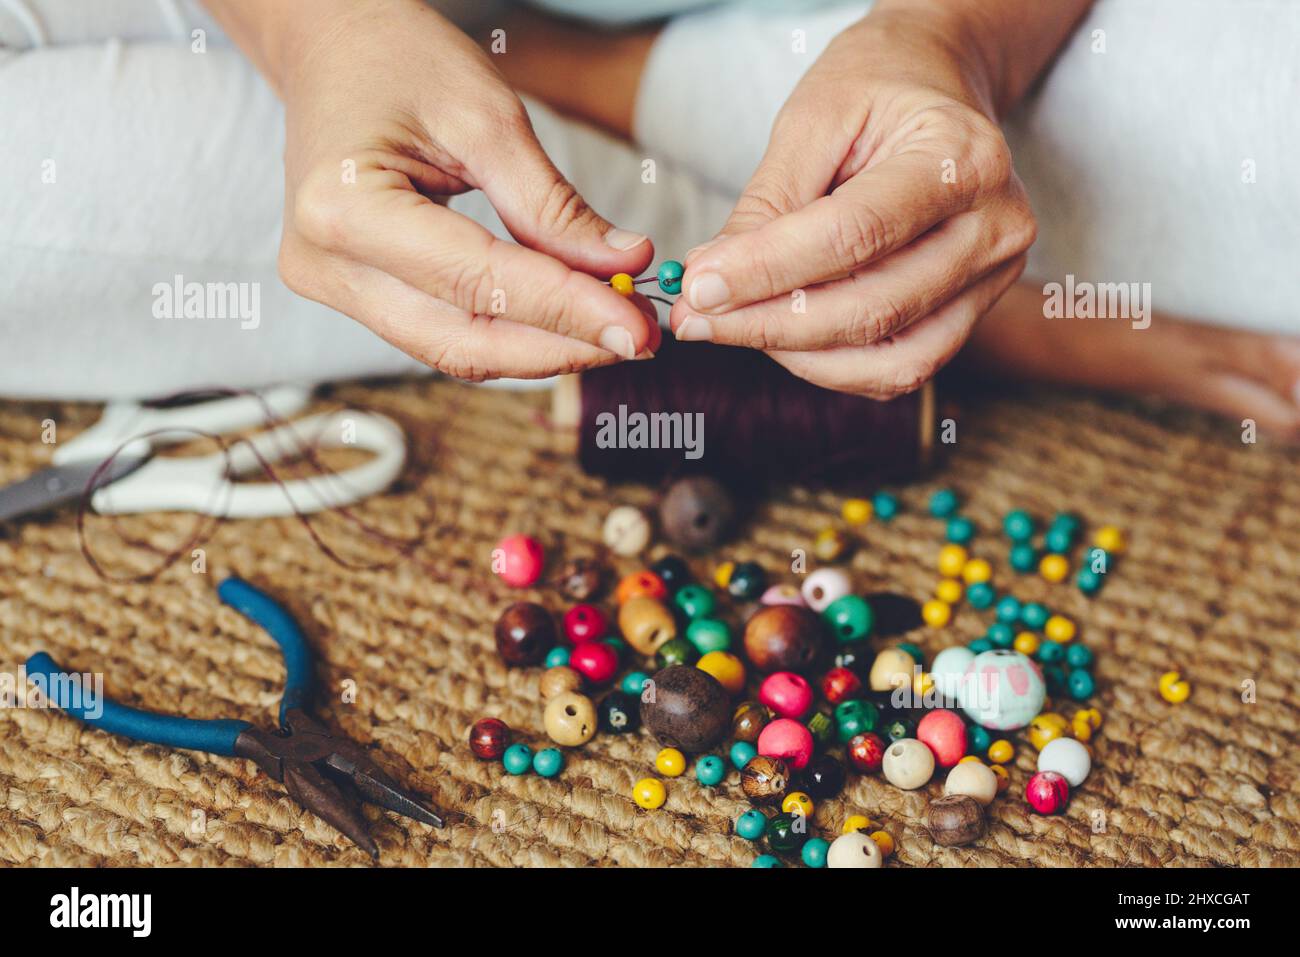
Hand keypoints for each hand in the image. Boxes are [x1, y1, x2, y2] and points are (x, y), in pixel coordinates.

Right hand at [273, 0, 659, 379]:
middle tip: (639, 338)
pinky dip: (511, 333)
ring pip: (456, 348)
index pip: (479, 282)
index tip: (637, 329)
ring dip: (542, 348)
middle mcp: (325, 263)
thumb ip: (552, 206)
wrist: (333, 48)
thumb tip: (625, 265)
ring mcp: (332, 285)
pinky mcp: (354, 294)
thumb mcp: (487, 118)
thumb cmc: (400, 60)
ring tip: (615, 329)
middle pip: (464, 338)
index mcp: (346, 209)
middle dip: (560, 345)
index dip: (567, 312)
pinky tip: (567, 322)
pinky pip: (443, 332)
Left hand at [668, 8, 1035, 397]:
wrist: (936, 85)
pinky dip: (831, 367)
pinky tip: (780, 335)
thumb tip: (711, 283)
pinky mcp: (973, 311)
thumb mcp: (812, 119)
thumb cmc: (876, 89)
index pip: (854, 235)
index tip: (697, 287)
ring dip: (796, 356)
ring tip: (732, 325)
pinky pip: (899, 369)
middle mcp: (995, 226)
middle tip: (693, 318)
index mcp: (964, 158)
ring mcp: (992, 277)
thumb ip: (768, 204)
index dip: (767, 270)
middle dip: (768, 323)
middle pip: (872, 308)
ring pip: (888, 358)